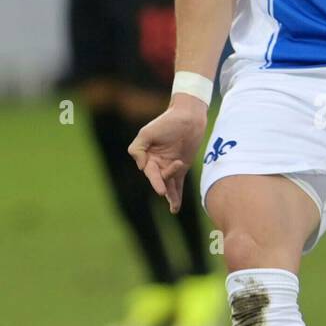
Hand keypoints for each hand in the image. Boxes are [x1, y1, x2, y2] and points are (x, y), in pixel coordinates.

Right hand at [128, 93, 208, 212]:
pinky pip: (178, 185)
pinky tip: (175, 208)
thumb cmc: (166, 122)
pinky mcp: (182, 168)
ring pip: (168, 185)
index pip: (149, 171)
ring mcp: (169, 166)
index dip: (154, 179)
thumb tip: (142, 167)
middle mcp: (157, 163)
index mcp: (146, 156)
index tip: (160, 187)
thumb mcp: (147, 132)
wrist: (188, 117)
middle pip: (158, 179)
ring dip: (169, 196)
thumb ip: (138, 149)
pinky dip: (176, 196)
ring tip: (173, 207)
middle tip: (162, 192)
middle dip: (160, 185)